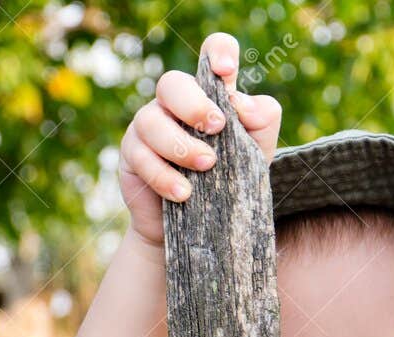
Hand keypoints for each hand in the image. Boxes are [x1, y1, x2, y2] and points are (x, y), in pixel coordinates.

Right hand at [119, 31, 282, 246]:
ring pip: (151, 120)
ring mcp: (148, 126)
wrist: (197, 229)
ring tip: (207, 166)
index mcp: (208, 92)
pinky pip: (141, 158)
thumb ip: (261, 122)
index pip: (212, 51)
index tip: (227, 74)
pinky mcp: (131, 155)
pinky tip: (184, 193)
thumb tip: (242, 106)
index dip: (218, 52)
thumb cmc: (228, 181)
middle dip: (194, 104)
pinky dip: (164, 176)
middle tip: (218, 128)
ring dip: (181, 144)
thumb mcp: (256, 152)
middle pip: (172, 83)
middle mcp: (174, 103)